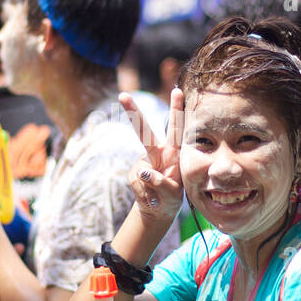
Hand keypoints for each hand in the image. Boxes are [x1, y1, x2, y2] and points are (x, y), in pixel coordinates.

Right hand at [120, 88, 183, 227]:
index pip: (176, 129)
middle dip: (133, 113)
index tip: (178, 91)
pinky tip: (151, 200)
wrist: (158, 210)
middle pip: (143, 131)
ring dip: (152, 190)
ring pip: (143, 173)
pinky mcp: (134, 174)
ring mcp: (143, 162)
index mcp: (173, 152)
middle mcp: (157, 152)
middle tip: (122, 95)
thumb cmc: (172, 197)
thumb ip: (161, 182)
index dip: (177, 110)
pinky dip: (146, 196)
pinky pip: (138, 185)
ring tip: (160, 199)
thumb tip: (143, 172)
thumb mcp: (174, 193)